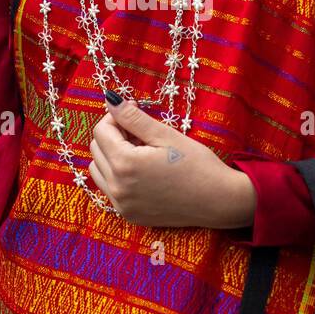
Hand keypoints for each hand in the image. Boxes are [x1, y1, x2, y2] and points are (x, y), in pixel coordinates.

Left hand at [88, 96, 255, 229]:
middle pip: (96, 150)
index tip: (134, 112)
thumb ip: (133, 117)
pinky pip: (109, 189)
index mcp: (125, 164)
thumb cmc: (196, 164)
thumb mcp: (165, 135)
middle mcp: (117, 187)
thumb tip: (110, 99)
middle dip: (113, 135)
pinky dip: (117, 176)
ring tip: (140, 152)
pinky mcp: (128, 214)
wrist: (218, 200)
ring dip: (112, 156)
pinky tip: (142, 171)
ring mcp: (121, 204)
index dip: (115, 117)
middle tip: (140, 133)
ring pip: (98, 170)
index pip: (101, 131)